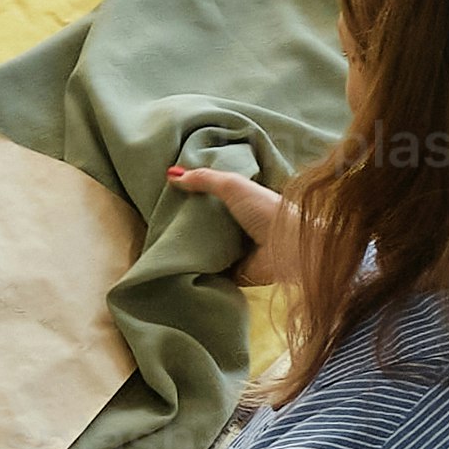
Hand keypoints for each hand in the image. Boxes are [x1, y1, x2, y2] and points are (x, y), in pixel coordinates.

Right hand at [169, 158, 311, 298]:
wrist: (288, 248)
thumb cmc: (265, 210)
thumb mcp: (233, 185)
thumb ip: (205, 179)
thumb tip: (172, 174)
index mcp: (243, 203)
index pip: (214, 197)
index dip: (194, 195)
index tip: (169, 195)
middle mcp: (240, 226)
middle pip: (207, 224)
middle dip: (188, 224)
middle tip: (160, 222)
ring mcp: (237, 251)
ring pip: (206, 249)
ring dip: (190, 249)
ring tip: (162, 244)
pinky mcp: (235, 273)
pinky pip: (211, 272)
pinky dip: (197, 270)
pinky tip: (176, 266)